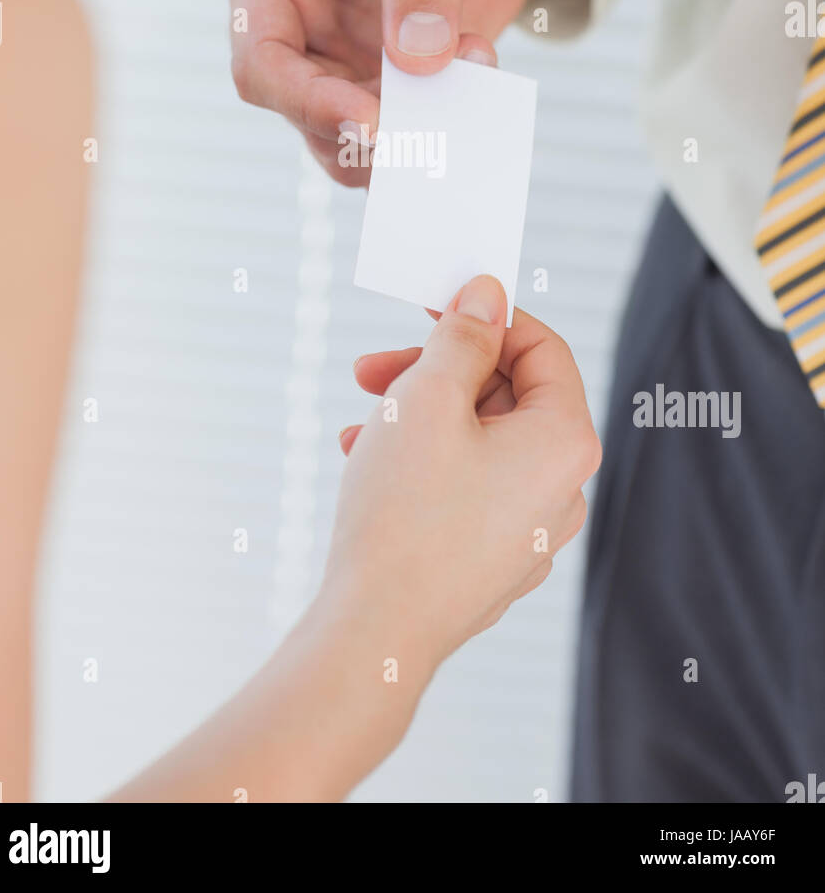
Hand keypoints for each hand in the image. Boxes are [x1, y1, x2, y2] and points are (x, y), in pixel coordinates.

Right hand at [227, 0, 586, 184]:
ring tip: (474, 68)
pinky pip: (408, 136)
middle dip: (371, 130)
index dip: (308, 103)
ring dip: (416, 130)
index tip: (373, 120)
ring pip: (353, 145)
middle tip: (435, 124)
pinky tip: (483, 72)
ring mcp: (341, 70)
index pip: (260, 65)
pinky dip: (446, 125)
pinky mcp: (389, 92)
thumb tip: (417, 56)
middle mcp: (295, 35)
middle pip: (306, 119)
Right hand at [320, 275, 600, 672]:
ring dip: (419, 417)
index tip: (433, 306)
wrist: (374, 633)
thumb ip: (463, 335)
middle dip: (439, 372)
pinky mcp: (493, 562)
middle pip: (507, 397)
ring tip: (361, 423)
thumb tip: (489, 294)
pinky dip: (423, 464)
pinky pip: (466, 488)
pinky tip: (368, 464)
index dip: (487, 316)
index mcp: (565, 442)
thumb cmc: (405, 512)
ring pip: (479, 443)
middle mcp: (561, 490)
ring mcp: (530, 533)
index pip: (542, 349)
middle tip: (375, 368)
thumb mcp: (428, 397)